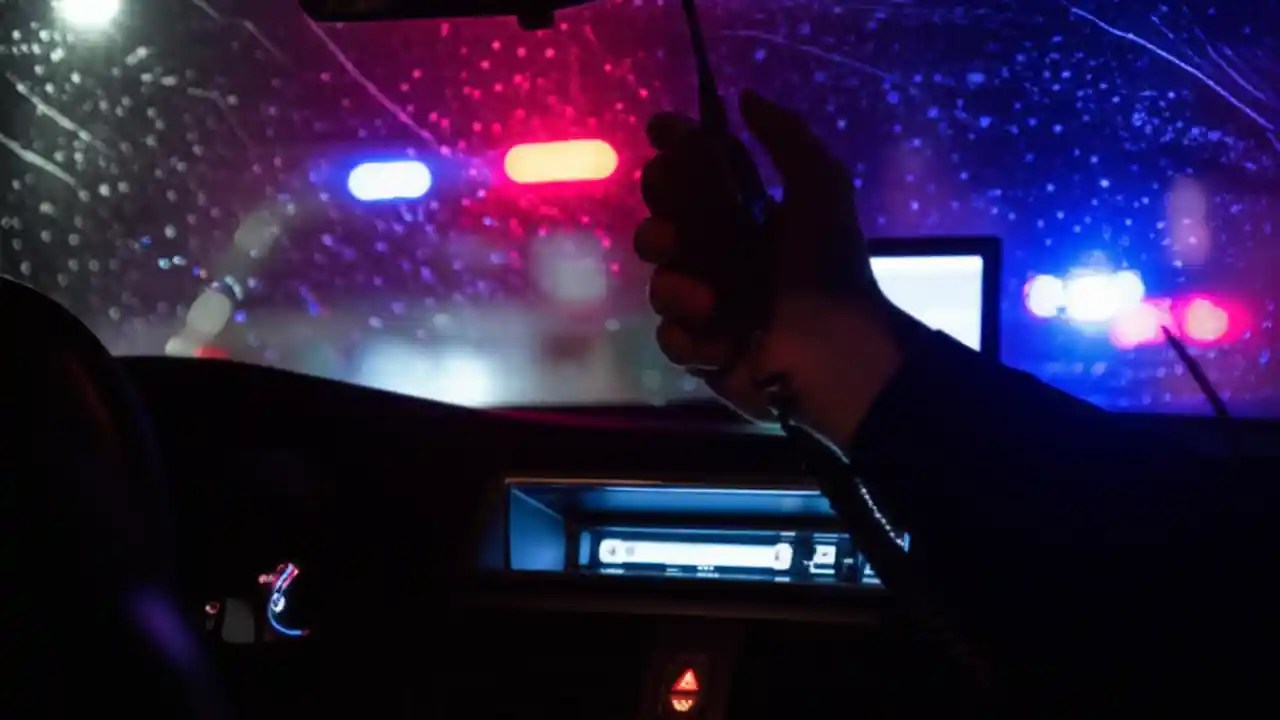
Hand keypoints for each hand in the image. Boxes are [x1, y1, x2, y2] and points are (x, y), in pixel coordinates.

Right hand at [635, 91, 910, 444]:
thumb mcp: (821, 187)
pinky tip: (721, 341)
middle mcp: (719, 255)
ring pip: (659, 283)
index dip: (674, 149)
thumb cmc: (832, 266)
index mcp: (743, 214)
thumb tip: (745, 96)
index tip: (663, 133)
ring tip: (708, 300)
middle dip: (658, 220)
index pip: (692, 173)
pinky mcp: (703, 352)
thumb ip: (786, 137)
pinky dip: (690, 338)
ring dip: (674, 287)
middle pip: (659, 222)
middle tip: (675, 233)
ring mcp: (708, 305)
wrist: (842, 349)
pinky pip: (671, 338)